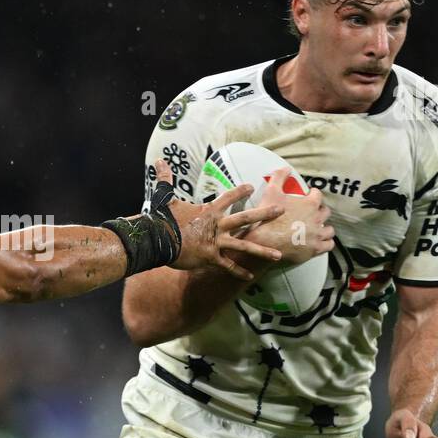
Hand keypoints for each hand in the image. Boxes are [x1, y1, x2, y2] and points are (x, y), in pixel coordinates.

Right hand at [155, 159, 285, 276]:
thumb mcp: (164, 197)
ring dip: (262, 250)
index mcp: (209, 210)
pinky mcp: (211, 257)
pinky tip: (250, 277)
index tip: (251, 186)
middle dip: (264, 213)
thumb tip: (158, 160)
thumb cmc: (162, 219)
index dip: (240, 191)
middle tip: (281, 210)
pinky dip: (238, 272)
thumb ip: (165, 179)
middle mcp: (217, 225)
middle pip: (245, 218)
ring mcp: (216, 242)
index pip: (228, 197)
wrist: (157, 240)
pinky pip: (228, 266)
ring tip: (278, 255)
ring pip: (244, 246)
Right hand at [243, 168, 335, 265]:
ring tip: (318, 228)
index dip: (313, 194)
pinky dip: (326, 242)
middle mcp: (317, 219)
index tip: (309, 196)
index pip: (318, 195)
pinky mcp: (315, 249)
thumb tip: (286, 168)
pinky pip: (329, 245)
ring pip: (329, 229)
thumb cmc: (268, 217)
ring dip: (325, 227)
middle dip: (320, 210)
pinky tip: (321, 241)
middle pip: (326, 212)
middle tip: (312, 212)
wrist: (265, 241)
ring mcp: (317, 235)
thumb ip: (279, 177)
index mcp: (309, 204)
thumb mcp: (271, 192)